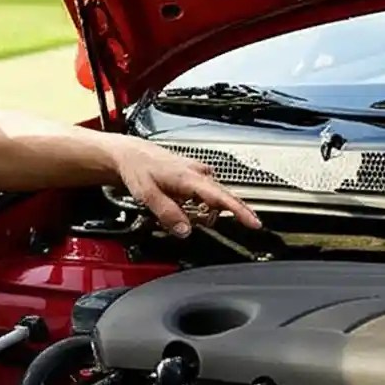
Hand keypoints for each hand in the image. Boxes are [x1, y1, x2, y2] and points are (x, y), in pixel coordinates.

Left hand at [107, 136, 261, 236]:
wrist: (130, 154)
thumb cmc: (137, 169)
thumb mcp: (147, 196)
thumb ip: (168, 214)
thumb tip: (185, 230)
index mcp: (189, 178)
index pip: (222, 197)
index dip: (240, 212)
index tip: (255, 223)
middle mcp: (198, 173)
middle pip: (223, 197)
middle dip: (220, 215)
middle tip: (202, 223)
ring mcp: (197, 172)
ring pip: (213, 197)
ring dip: (205, 211)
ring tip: (181, 213)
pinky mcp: (193, 174)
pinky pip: (206, 193)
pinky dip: (200, 203)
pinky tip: (183, 205)